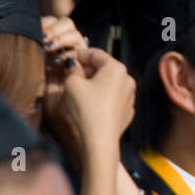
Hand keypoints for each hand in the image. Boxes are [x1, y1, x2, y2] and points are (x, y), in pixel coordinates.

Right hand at [41, 15, 134, 162]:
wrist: (99, 140)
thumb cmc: (86, 109)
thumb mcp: (72, 83)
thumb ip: (72, 69)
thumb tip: (73, 65)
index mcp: (116, 68)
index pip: (95, 53)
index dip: (77, 54)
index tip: (65, 59)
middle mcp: (127, 80)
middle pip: (103, 68)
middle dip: (86, 70)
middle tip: (70, 75)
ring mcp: (130, 97)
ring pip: (109, 83)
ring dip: (94, 84)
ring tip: (78, 91)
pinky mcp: (127, 111)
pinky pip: (112, 98)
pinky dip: (102, 98)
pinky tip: (90, 106)